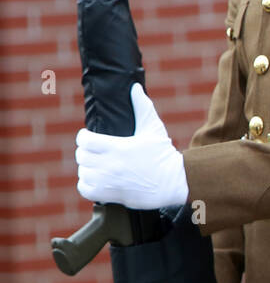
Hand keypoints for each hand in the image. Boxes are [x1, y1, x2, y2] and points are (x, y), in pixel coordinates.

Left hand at [76, 83, 188, 208]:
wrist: (175, 182)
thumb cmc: (164, 154)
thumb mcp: (154, 128)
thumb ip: (142, 106)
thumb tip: (134, 87)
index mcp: (117, 147)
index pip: (85, 140)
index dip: (85, 137)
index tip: (91, 137)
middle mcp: (110, 165)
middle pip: (81, 156)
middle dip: (87, 152)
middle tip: (96, 151)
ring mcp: (108, 181)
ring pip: (83, 172)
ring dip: (88, 168)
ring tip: (98, 165)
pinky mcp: (110, 195)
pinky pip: (85, 188)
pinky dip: (87, 184)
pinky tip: (98, 180)